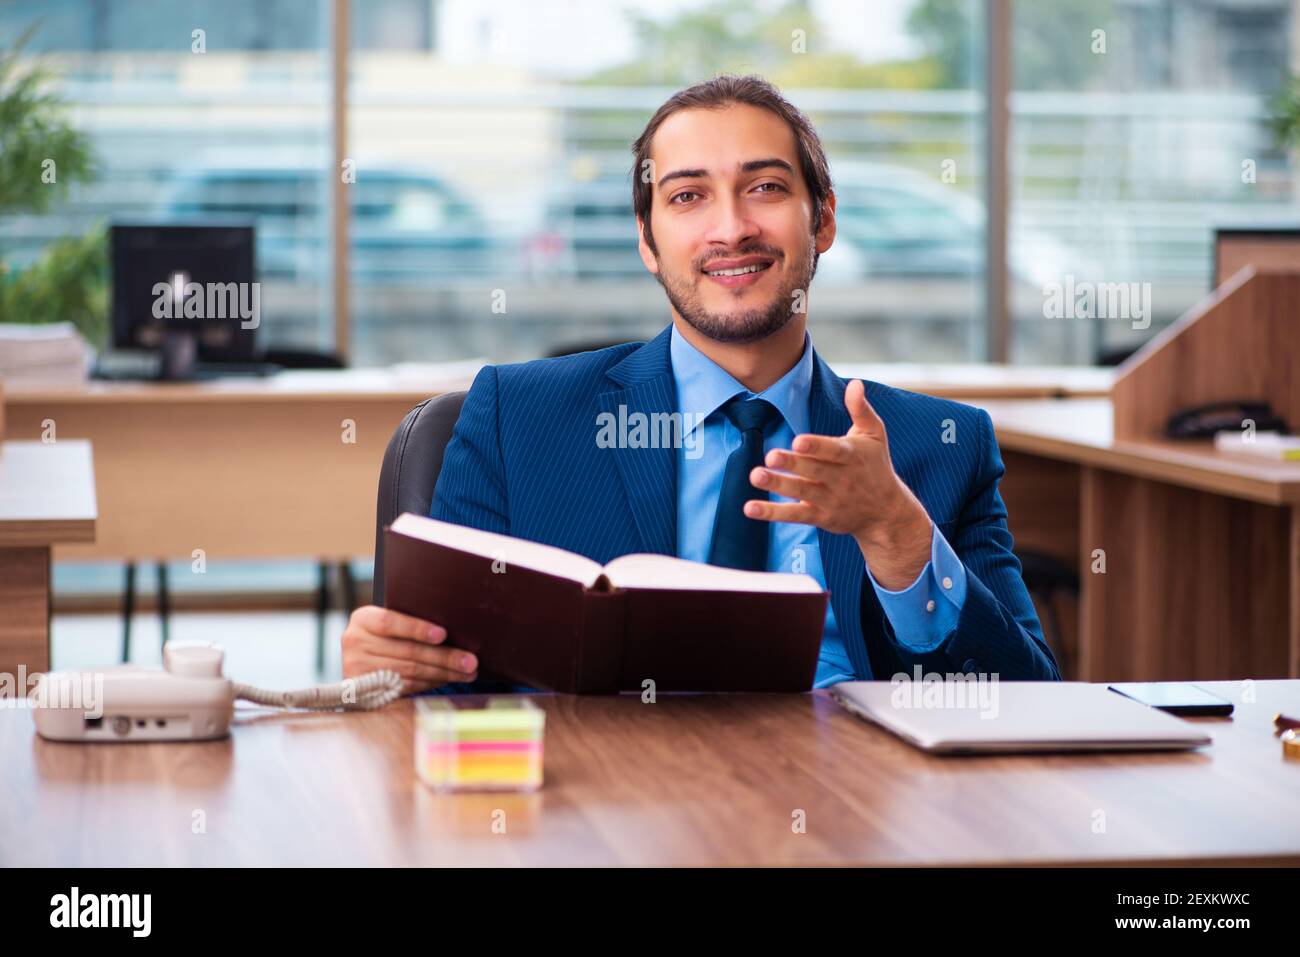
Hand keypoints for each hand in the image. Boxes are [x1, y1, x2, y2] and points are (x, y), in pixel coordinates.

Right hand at [341, 605, 478, 694]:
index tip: (442, 634)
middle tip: (470, 661)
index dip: (417, 628)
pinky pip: (405, 686)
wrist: (357, 657)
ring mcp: (357, 668)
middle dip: (444, 657)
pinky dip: (429, 683)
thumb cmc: (383, 635)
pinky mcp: (366, 690)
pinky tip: (446, 679)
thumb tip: (451, 631)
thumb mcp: (387, 622)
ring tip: (466, 672)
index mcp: (363, 619)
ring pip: (409, 671)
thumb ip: (409, 623)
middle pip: (407, 651)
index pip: (391, 622)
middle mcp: (355, 642)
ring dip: (442, 673)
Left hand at [742, 379, 932, 588]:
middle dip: (792, 464)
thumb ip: (861, 409)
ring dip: (777, 485)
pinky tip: (751, 507)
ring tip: (756, 476)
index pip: (834, 451)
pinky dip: (772, 513)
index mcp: (852, 456)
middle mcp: (841, 479)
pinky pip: (794, 515)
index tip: (798, 441)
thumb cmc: (875, 466)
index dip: (816, 446)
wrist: (886, 513)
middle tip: (771, 456)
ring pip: (801, 492)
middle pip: (814, 471)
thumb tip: (855, 383)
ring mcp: (829, 499)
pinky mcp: (819, 516)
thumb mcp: (875, 435)